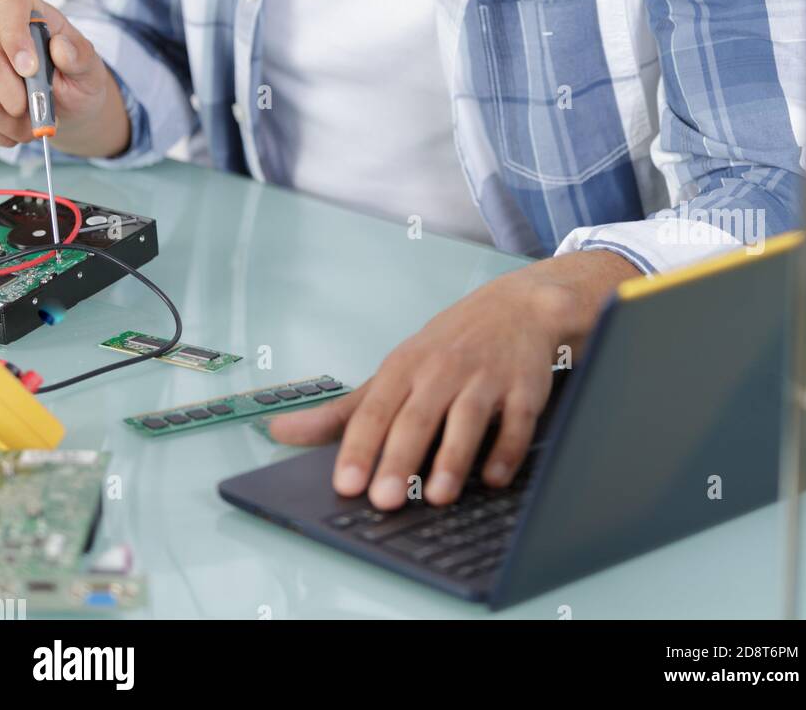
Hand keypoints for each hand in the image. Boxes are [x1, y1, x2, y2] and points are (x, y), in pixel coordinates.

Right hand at [0, 0, 129, 156]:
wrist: (69, 104)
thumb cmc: (77, 77)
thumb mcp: (91, 68)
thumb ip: (80, 57)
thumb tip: (61, 47)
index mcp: (31, 13)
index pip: (10, 3)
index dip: (14, 35)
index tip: (29, 69)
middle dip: (15, 95)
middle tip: (37, 109)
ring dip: (10, 120)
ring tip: (33, 123)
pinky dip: (1, 131)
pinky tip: (18, 128)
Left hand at [267, 249, 641, 508]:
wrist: (520, 306)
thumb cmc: (450, 346)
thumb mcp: (394, 370)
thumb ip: (342, 411)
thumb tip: (280, 433)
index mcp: (406, 367)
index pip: (375, 410)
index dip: (360, 447)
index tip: (346, 484)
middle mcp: (443, 370)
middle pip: (417, 417)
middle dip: (400, 458)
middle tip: (384, 499)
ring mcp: (486, 378)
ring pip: (467, 419)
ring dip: (453, 457)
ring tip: (438, 496)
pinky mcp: (525, 389)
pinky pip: (518, 423)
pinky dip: (507, 451)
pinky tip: (494, 477)